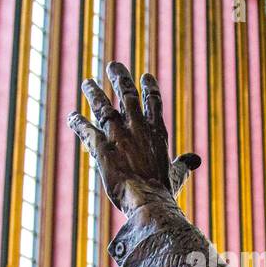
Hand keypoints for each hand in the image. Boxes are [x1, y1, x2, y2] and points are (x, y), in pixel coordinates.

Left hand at [67, 62, 200, 213]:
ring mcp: (119, 136)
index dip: (149, 87)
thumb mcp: (176, 175)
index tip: (145, 75)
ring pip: (103, 107)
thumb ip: (183, 165)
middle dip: (120, 78)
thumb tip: (194, 161)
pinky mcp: (101, 148)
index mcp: (157, 132)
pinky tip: (71, 117)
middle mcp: (138, 128)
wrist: (148, 201)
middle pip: (127, 95)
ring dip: (94, 93)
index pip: (154, 101)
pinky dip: (77, 123)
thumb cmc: (163, 192)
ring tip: (87, 83)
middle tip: (113, 65)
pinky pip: (86, 131)